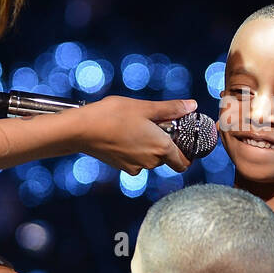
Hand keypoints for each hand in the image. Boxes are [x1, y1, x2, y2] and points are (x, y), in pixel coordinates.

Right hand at [74, 95, 195, 174]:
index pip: (184, 162)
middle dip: (165, 144)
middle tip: (157, 125)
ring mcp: (135, 167)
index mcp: (161, 148)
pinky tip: (125, 134)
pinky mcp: (121, 167)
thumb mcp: (146, 107)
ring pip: (150, 159)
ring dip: (149, 146)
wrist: (81, 130)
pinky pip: (136, 160)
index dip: (188, 154)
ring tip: (138, 126)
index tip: (185, 142)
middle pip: (167, 159)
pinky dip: (135, 150)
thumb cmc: (113, 115)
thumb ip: (171, 109)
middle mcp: (151, 162)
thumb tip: (192, 105)